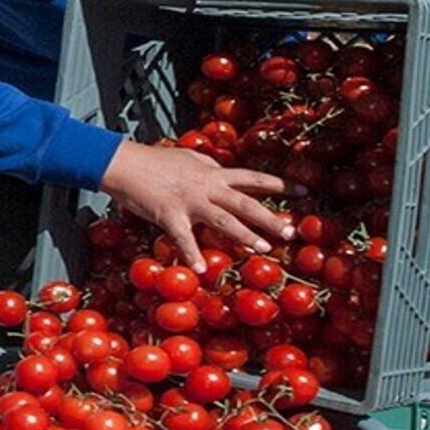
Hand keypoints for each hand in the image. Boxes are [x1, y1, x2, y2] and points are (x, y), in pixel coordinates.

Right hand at [99, 142, 296, 272]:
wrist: (124, 164)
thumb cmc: (154, 160)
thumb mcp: (188, 157)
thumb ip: (208, 166)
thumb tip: (221, 169)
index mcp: (212, 172)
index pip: (253, 178)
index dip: (280, 185)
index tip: (305, 192)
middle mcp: (206, 186)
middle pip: (245, 203)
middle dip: (270, 218)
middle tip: (292, 233)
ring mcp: (189, 202)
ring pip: (223, 220)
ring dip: (245, 235)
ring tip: (264, 249)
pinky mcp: (169, 215)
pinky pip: (184, 239)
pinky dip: (192, 256)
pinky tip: (201, 271)